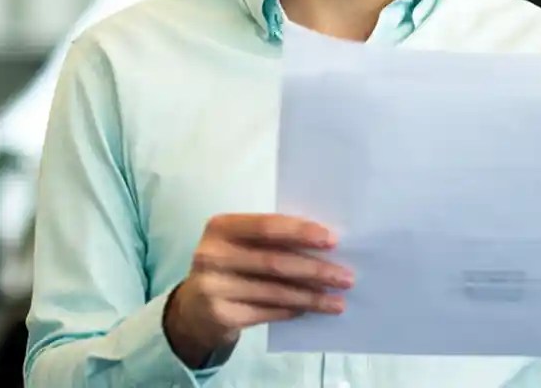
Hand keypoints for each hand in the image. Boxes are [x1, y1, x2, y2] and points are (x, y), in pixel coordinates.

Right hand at [163, 213, 352, 366]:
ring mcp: (214, 287)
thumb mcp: (241, 243)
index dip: (301, 232)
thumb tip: (326, 246)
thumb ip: (272, 239)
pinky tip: (313, 309)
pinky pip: (268, 312)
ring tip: (338, 300)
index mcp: (221, 227)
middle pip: (275, 262)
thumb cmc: (231, 263)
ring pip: (275, 292)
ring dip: (312, 296)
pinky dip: (294, 310)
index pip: (267, 226)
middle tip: (346, 277)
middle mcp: (212, 255)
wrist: (194, 306)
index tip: (333, 240)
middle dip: (316, 270)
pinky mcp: (221, 315)